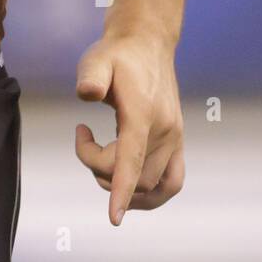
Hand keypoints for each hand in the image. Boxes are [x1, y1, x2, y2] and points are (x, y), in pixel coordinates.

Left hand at [74, 32, 184, 224]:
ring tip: (102, 162)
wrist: (147, 44)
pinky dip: (151, 193)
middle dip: (99, 168)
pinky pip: (172, 183)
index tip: (112, 217)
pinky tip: (127, 179)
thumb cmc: (117, 54)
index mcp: (143, 113)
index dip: (120, 189)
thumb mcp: (96, 58)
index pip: (132, 160)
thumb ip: (91, 75)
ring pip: (153, 187)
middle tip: (83, 138)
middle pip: (134, 176)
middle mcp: (165, 131)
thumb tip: (86, 93)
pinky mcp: (178, 142)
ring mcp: (175, 139)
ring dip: (123, 186)